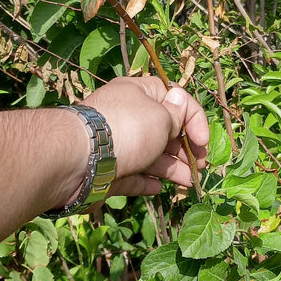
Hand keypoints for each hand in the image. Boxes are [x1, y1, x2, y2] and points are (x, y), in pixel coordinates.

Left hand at [84, 76, 208, 196]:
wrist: (77, 160)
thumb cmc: (125, 130)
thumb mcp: (160, 117)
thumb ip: (176, 115)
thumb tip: (179, 101)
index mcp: (138, 93)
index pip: (174, 98)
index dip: (194, 118)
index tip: (203, 142)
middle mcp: (127, 115)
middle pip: (163, 130)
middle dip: (185, 148)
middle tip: (200, 165)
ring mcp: (116, 145)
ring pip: (151, 155)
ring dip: (173, 168)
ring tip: (189, 182)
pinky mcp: (107, 171)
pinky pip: (132, 175)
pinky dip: (147, 181)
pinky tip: (159, 188)